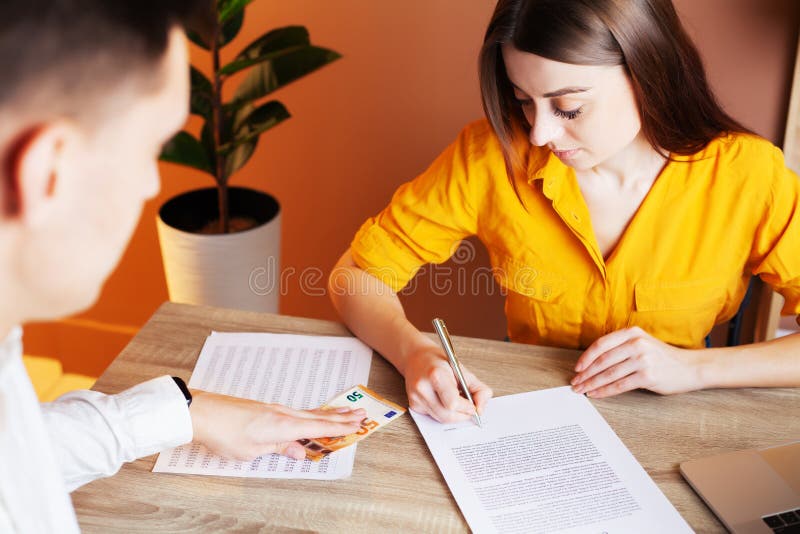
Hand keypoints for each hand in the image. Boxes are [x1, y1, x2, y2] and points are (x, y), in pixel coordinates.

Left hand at [189, 390, 365, 460]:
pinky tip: (311, 417)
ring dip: (327, 414)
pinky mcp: (265, 409)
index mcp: (283, 425)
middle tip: (361, 414)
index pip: (319, 426)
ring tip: (343, 413)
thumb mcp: (253, 450)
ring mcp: (273, 409)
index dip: (340, 427)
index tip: (359, 424)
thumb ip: (279, 449)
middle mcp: (282, 413)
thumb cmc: (225, 433)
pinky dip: (310, 414)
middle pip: (318, 415)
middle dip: (341, 416)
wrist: (202, 413)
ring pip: (307, 413)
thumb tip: (299, 450)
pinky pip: (295, 413)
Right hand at [404, 348, 491, 422]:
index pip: (453, 403)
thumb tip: (480, 409)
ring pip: (441, 419)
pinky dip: (443, 413)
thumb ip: (478, 389)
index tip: (473, 406)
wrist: (415, 357)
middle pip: (447, 415)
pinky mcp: (413, 405)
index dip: (466, 408)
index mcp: (436, 374)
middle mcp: (422, 387)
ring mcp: (416, 398)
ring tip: (458, 402)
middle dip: (462, 415)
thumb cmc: (439, 362)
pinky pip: (434, 417)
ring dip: (454, 415)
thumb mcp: (463, 370)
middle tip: (469, 408)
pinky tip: (444, 400)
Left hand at [571, 326, 702, 397]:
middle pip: (602, 360)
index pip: (601, 345)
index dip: (586, 357)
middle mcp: (637, 344)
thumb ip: (620, 347)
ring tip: (582, 390)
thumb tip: (592, 363)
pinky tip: (596, 394)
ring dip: (592, 383)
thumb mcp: (642, 343)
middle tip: (575, 382)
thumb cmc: (663, 357)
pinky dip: (605, 391)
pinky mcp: (648, 376)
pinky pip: (619, 385)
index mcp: (632, 333)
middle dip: (585, 374)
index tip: (577, 368)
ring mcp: (643, 359)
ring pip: (609, 374)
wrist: (690, 367)